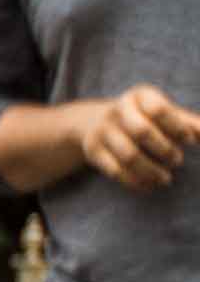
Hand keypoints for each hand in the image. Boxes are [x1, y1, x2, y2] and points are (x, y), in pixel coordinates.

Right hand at [80, 85, 196, 193]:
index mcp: (140, 96)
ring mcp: (102, 131)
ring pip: (128, 155)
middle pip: (141, 132)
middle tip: (178, 161)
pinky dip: (134, 181)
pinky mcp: (93, 150)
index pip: (159, 110)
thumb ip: (187, 122)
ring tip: (166, 179)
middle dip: (164, 150)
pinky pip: (114, 170)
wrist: (94, 121)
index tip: (189, 140)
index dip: (176, 127)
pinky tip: (149, 185)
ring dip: (150, 170)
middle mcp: (118, 110)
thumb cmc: (142, 117)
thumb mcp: (164, 112)